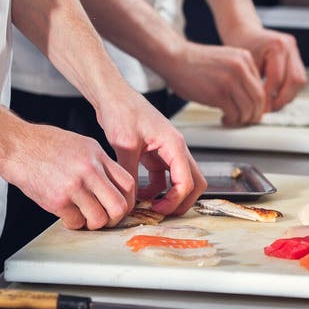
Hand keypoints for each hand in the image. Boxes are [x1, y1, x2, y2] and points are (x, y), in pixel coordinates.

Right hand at [4, 122, 135, 229]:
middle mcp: (89, 170)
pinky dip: (74, 223)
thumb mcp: (81, 144)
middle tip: (108, 218)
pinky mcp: (57, 201)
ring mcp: (74, 186)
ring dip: (94, 223)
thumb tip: (112, 183)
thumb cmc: (46, 144)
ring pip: (99, 219)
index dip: (129, 199)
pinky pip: (75, 222)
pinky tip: (68, 213)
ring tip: (85, 216)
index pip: (128, 183)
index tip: (123, 205)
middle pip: (119, 205)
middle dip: (116, 218)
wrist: (18, 146)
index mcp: (97, 155)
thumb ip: (99, 163)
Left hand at [95, 87, 205, 216]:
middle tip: (160, 213)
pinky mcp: (156, 153)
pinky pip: (164, 177)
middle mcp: (176, 147)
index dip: (174, 201)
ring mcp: (167, 151)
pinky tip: (139, 194)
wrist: (113, 95)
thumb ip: (130, 175)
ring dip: (170, 196)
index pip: (187, 181)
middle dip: (181, 202)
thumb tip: (131, 202)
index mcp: (174, 144)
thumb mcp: (124, 145)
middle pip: (194, 182)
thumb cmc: (122, 111)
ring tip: (148, 207)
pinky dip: (157, 189)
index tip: (156, 210)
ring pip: (181, 180)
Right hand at [167, 41, 266, 126]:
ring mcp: (231, 80)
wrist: (175, 58)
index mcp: (245, 58)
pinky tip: (224, 118)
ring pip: (249, 109)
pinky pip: (234, 114)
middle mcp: (241, 67)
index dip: (258, 103)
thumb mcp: (225, 60)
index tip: (252, 110)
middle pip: (259, 100)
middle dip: (254, 114)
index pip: (261, 86)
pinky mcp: (219, 93)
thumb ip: (240, 73)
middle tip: (245, 120)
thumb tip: (250, 96)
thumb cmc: (195, 62)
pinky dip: (231, 120)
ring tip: (232, 119)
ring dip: (242, 119)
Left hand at [220, 24, 306, 112]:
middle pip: (295, 81)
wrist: (244, 31)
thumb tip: (260, 107)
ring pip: (300, 81)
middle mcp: (290, 46)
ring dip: (287, 95)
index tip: (260, 107)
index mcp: (277, 45)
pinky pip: (298, 78)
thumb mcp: (245, 64)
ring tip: (272, 104)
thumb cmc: (241, 45)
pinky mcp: (296, 56)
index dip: (269, 96)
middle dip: (282, 98)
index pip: (277, 78)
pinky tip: (276, 96)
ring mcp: (295, 50)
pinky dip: (288, 89)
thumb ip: (254, 82)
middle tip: (268, 109)